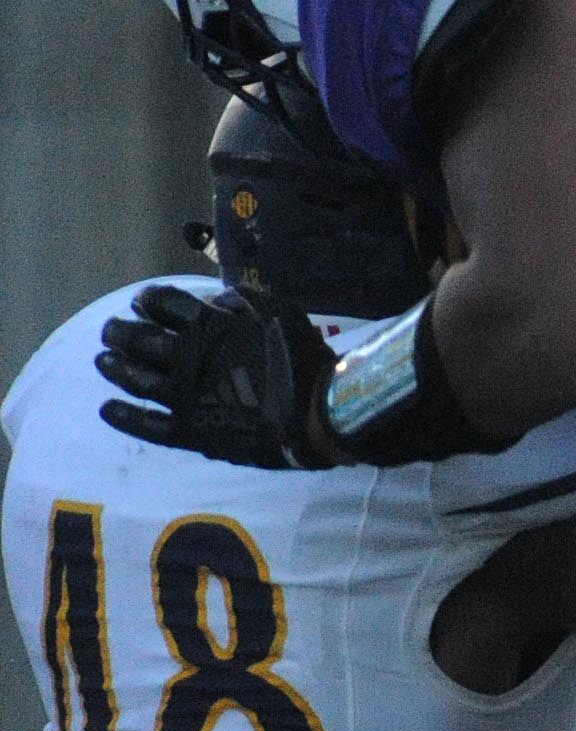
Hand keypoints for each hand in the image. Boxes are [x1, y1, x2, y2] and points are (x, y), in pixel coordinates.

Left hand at [96, 283, 337, 468]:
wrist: (317, 412)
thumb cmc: (302, 357)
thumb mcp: (278, 311)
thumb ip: (242, 300)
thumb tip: (211, 300)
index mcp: (209, 325)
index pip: (164, 304)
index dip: (148, 300)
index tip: (141, 303)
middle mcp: (188, 359)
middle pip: (139, 340)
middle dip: (120, 332)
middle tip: (110, 330)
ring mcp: (184, 397)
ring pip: (136, 380)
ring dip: (115, 368)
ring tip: (103, 360)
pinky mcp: (188, 431)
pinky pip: (147, 425)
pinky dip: (124, 418)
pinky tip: (108, 409)